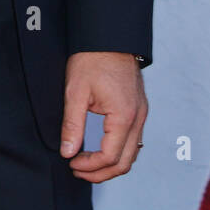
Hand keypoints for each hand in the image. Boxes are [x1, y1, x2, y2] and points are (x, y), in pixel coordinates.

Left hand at [59, 52, 146, 182]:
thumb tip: (67, 152)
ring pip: (132, 153)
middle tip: (78, 170)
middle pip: (125, 162)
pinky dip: (119, 151)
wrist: (108, 36)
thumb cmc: (92, 59)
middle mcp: (138, 118)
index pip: (110, 157)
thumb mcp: (76, 92)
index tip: (72, 163)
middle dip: (101, 173)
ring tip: (87, 163)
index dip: (90, 167)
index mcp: (124, 116)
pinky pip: (133, 140)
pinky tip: (101, 149)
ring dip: (111, 165)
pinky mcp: (139, 109)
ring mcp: (141, 113)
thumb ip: (72, 125)